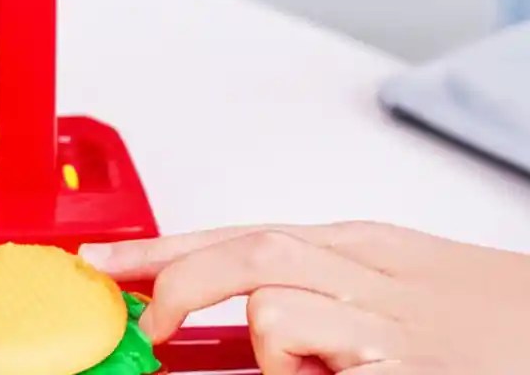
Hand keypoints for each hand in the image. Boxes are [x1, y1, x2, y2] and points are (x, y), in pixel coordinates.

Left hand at [81, 222, 528, 373]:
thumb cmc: (490, 322)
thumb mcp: (395, 284)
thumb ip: (316, 286)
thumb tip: (235, 305)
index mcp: (360, 247)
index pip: (240, 233)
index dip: (162, 247)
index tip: (104, 260)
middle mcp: (367, 275)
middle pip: (247, 253)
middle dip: (179, 277)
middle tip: (153, 320)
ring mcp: (385, 326)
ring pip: (273, 304)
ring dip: (263, 342)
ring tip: (300, 368)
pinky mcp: (397, 373)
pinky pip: (312, 357)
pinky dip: (296, 372)